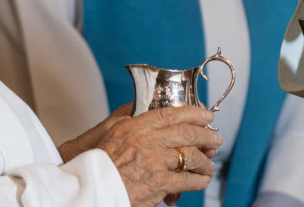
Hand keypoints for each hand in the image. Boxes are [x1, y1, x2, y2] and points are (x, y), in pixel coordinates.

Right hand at [60, 104, 222, 206]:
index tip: (206, 115)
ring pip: (190, 156)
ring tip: (209, 165)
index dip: (193, 113)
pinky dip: (198, 180)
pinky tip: (201, 180)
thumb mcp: (107, 135)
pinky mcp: (157, 182)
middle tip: (216, 139)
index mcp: (133, 127)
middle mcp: (145, 140)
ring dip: (204, 161)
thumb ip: (125, 122)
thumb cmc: (95, 166)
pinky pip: (186, 179)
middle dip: (206, 135)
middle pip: (185, 133)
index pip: (170, 114)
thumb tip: (140, 113)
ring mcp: (153, 161)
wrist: (87, 191)